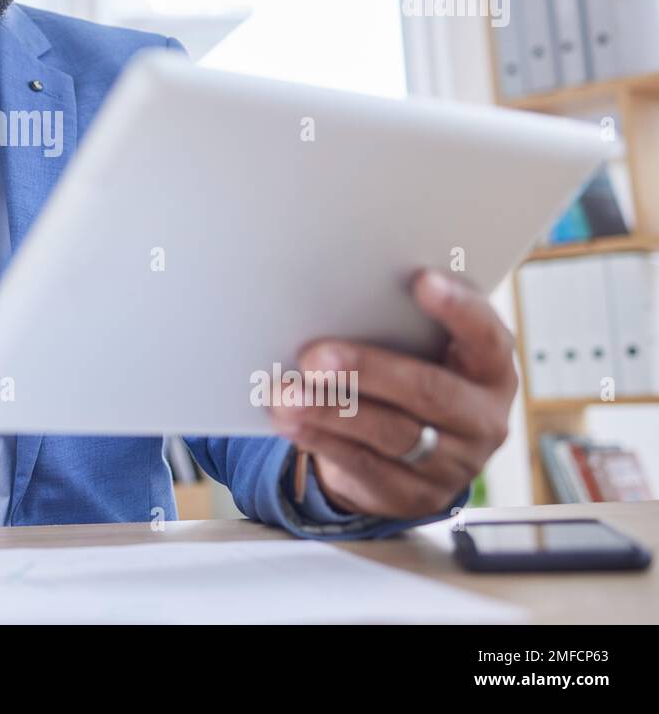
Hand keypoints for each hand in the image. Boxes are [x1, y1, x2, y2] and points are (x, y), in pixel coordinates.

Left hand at [268, 270, 517, 518]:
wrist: (410, 456)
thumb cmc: (410, 377)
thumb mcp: (419, 353)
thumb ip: (399, 328)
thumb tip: (335, 298)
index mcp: (491, 370)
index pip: (487, 335)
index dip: (458, 308)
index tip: (420, 280)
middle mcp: (483, 419)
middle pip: (429, 391)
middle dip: (366, 370)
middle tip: (313, 355)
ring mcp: (454, 464)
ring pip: (392, 434)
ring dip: (330, 410)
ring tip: (285, 393)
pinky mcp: (415, 496)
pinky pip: (365, 466)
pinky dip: (320, 439)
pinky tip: (288, 421)